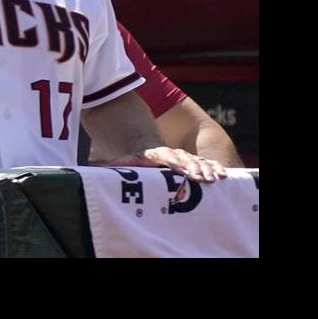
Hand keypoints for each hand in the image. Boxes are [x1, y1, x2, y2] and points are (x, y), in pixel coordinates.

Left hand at [107, 146, 228, 182]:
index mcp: (153, 154)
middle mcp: (169, 154)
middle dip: (192, 169)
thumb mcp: (119, 158)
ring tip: (215, 179)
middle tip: (202, 179)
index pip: (164, 158)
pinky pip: (202, 164)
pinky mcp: (187, 162)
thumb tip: (94, 168)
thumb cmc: (129, 156)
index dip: (173, 164)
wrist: (138, 139)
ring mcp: (180, 157)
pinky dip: (212, 168)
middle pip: (182, 160)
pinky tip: (223, 175)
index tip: (181, 170)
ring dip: (204, 171)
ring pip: (194, 162)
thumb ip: (110, 164)